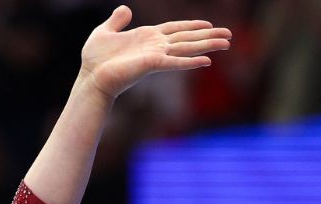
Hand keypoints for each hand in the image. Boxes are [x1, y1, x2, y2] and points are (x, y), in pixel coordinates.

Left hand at [79, 5, 231, 99]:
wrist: (90, 77)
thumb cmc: (95, 59)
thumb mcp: (104, 32)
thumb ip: (116, 21)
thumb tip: (125, 9)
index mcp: (147, 37)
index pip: (174, 29)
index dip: (191, 26)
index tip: (208, 25)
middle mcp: (155, 46)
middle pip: (187, 38)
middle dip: (208, 36)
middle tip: (229, 36)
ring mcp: (156, 55)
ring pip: (187, 48)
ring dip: (207, 45)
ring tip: (226, 44)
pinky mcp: (152, 64)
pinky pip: (175, 62)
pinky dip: (190, 62)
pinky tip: (207, 62)